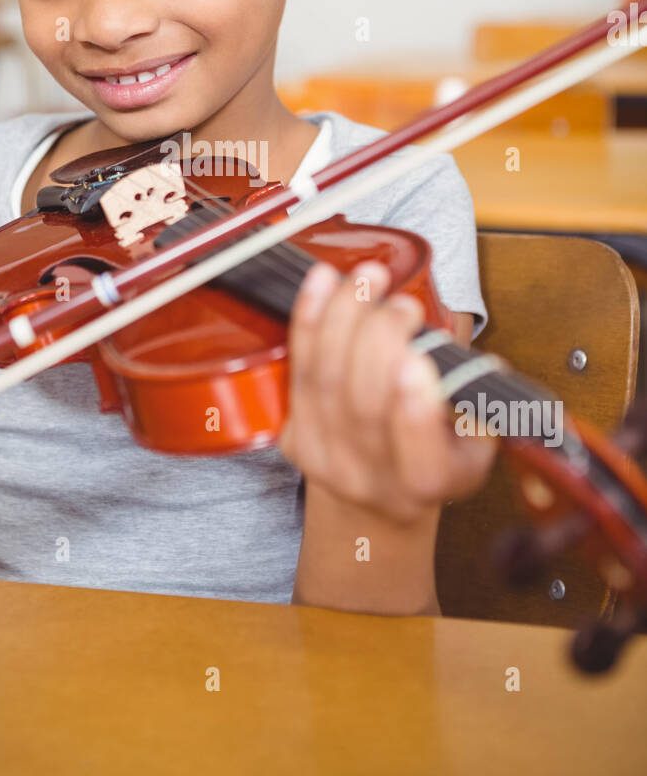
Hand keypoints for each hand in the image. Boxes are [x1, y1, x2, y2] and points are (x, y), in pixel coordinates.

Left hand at [278, 260, 496, 524]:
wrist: (375, 497)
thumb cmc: (431, 456)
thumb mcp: (472, 442)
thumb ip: (476, 405)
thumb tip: (480, 364)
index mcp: (428, 486)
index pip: (422, 462)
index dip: (415, 412)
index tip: (416, 360)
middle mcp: (372, 480)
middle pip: (364, 405)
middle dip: (381, 339)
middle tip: (404, 305)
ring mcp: (326, 459)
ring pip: (327, 379)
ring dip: (346, 316)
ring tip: (369, 278)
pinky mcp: (294, 434)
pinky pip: (299, 367)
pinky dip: (311, 318)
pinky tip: (323, 282)